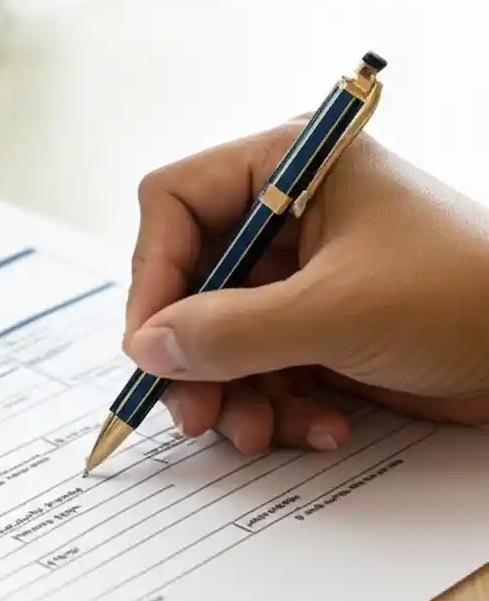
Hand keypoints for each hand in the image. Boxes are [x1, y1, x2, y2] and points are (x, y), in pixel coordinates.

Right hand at [125, 120, 488, 452]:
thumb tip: (144, 349)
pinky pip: (260, 366)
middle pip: (190, 280)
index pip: (176, 203)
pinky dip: (275, 404)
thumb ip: (230, 332)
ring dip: (231, 393)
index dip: (153, 273)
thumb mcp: (337, 313)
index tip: (150, 343)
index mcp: (290, 166)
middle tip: (192, 414)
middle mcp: (287, 214)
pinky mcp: (319, 327)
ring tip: (256, 433)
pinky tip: (318, 427)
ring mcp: (302, 275)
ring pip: (219, 334)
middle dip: (194, 355)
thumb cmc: (466, 298)